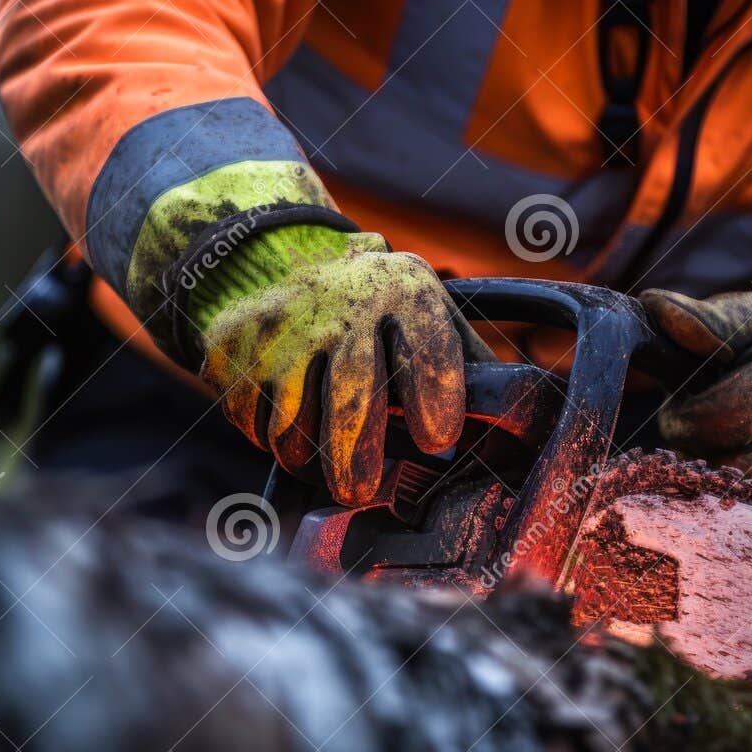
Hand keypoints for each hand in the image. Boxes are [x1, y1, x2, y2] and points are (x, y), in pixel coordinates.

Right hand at [194, 225, 464, 504]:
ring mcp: (281, 327)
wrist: (278, 258)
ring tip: (325, 460)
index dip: (436, 400)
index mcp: (404, 293)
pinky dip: (267, 439)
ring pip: (292, 426)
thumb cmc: (378, 310)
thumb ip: (470, 362)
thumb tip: (520, 422)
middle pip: (350, 401)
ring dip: (309, 458)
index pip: (427, 350)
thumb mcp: (429, 311)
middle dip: (356, 459)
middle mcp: (342, 305)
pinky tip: (286, 423)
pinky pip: (250, 424)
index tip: (437, 440)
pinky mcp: (232, 347)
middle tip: (360, 493)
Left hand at [640, 289, 751, 492]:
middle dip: (701, 452)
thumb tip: (655, 306)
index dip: (682, 422)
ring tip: (729, 439)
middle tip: (701, 428)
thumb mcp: (745, 316)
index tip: (679, 410)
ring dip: (723, 474)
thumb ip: (700, 322)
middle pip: (735, 466)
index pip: (720, 419)